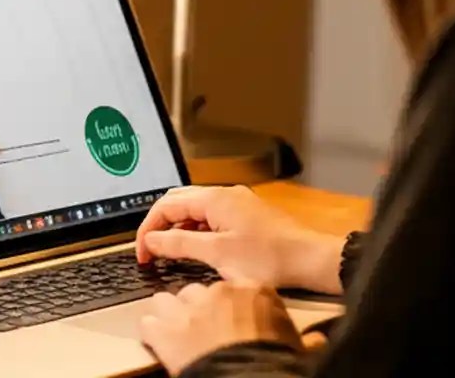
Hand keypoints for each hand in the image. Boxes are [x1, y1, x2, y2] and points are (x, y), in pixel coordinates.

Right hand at [135, 186, 344, 293]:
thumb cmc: (270, 257)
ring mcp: (237, 204)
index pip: (165, 205)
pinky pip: (211, 218)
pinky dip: (196, 231)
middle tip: (150, 251)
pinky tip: (198, 250)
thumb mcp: (217, 254)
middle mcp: (224, 195)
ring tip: (170, 253)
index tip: (142, 253)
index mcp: (214, 198)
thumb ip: (180, 244)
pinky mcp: (247, 217)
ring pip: (195, 210)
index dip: (148, 228)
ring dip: (178, 228)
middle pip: (178, 202)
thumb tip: (153, 240)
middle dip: (159, 225)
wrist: (312, 260)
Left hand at [141, 281, 302, 376]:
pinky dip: (153, 332)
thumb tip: (318, 340)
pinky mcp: (162, 327)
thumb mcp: (294, 344)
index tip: (234, 318)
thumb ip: (301, 337)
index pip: (235, 288)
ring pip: (168, 300)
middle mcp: (216, 291)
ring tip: (180, 334)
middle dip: (200, 309)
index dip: (232, 306)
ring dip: (171, 315)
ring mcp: (186, 306)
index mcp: (251, 290)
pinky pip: (149, 322)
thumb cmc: (272, 361)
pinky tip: (159, 341)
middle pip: (199, 291)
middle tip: (206, 331)